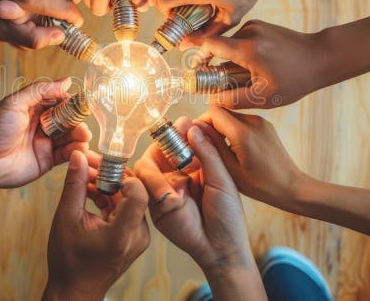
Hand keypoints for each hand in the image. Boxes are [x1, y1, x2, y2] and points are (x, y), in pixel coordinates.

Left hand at [0, 78, 91, 190]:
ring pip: (69, 137)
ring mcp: (44, 143)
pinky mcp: (46, 161)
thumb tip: (66, 81)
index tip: (83, 103)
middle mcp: (40, 124)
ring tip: (84, 136)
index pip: (58, 101)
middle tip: (83, 123)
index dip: (71, 102)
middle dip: (77, 120)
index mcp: (33, 108)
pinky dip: (75, 151)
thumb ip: (40, 90)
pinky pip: (65, 155)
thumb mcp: (14, 103)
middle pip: (66, 120)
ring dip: (79, 135)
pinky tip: (80, 148)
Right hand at [44, 151, 149, 300]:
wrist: (76, 290)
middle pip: (134, 192)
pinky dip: (109, 198)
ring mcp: (139, 237)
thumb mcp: (65, 219)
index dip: (123, 175)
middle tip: (88, 163)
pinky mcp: (134, 237)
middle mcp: (137, 236)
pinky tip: (90, 191)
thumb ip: (74, 185)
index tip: (101, 166)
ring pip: (129, 199)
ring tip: (85, 176)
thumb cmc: (69, 262)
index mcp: (122, 234)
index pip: (138, 194)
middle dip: (110, 175)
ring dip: (108, 185)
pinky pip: (126, 209)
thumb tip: (79, 156)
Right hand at [134, 118, 262, 292]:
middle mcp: (176, 173)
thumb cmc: (227, 214)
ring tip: (176, 186)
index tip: (183, 123)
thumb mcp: (222, 179)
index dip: (179, 129)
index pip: (180, 140)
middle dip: (164, 142)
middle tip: (174, 140)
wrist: (221, 247)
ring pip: (146, 166)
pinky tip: (169, 197)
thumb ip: (207, 153)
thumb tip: (191, 126)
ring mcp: (163, 188)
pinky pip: (142, 188)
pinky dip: (152, 187)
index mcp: (195, 165)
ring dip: (157, 170)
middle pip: (158, 149)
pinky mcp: (154, 205)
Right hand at [196, 107, 306, 210]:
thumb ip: (211, 147)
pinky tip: (232, 148)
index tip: (194, 137)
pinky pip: (242, 121)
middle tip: (202, 144)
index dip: (200, 122)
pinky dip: (232, 130)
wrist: (291, 186)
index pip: (213, 112)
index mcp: (244, 133)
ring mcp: (261, 122)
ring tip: (218, 149)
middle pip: (222, 112)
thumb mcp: (230, 170)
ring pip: (231, 116)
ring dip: (220, 127)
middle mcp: (254, 122)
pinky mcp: (265, 125)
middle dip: (209, 125)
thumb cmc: (262, 185)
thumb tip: (194, 130)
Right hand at [198, 19, 325, 108]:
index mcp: (247, 48)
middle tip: (219, 81)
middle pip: (219, 46)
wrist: (322, 57)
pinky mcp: (261, 25)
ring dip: (230, 59)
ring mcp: (256, 25)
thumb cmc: (296, 79)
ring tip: (243, 76)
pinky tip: (254, 67)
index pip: (209, 45)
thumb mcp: (265, 96)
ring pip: (230, 43)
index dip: (196, 56)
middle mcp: (249, 31)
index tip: (193, 69)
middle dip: (215, 63)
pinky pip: (241, 39)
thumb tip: (212, 100)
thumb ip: (234, 99)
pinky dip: (241, 53)